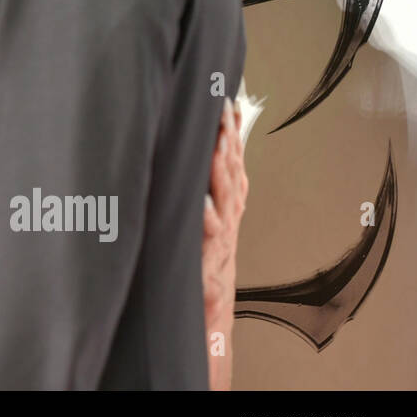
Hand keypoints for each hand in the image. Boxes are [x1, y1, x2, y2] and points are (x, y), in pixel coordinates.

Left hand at [202, 97, 247, 389]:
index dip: (231, 129)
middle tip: (222, 106)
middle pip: (232, 170)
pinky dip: (207, 220)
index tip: (226, 98)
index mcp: (226, 204)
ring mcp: (221, 239)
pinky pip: (207, 238)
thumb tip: (184, 152)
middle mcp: (227, 217)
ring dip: (221, 168)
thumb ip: (194, 188)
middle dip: (228, 138)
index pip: (231, 159)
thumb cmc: (197, 266)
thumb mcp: (199, 220)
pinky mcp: (209, 262)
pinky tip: (202, 203)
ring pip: (225, 196)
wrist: (208, 319)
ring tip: (217, 139)